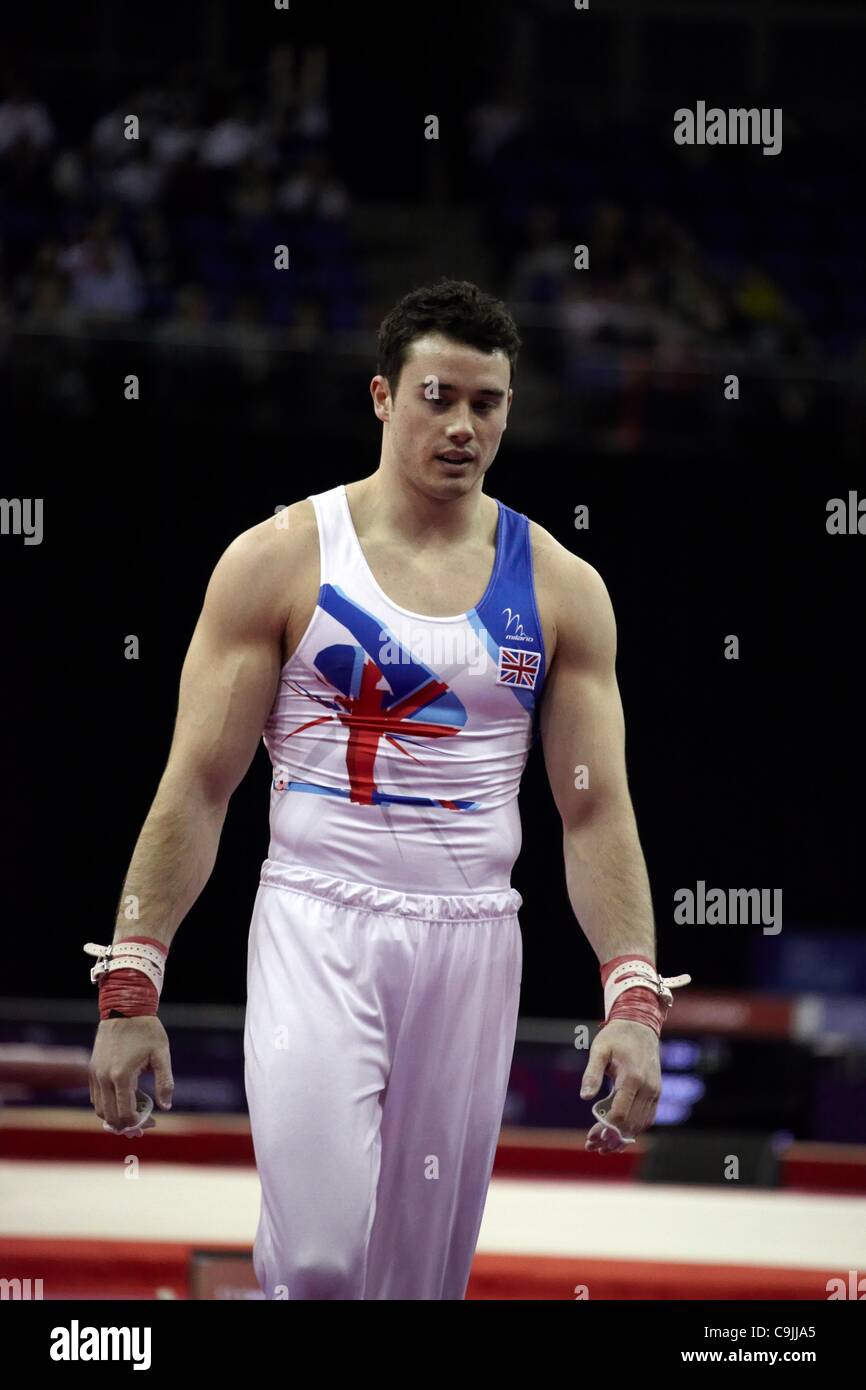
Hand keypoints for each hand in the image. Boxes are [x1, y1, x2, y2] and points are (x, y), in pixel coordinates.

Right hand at [89, 1015, 173, 1134]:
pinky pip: (95, 1097)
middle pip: (109, 1117)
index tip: (150, 1122)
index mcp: (122, 1076)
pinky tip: (123, 1099)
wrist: (125, 1008)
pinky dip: (107, 1104)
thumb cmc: (146, 1031)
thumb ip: (164, 1082)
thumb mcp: (161, 1055)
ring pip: (99, 1109)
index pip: (124, 1114)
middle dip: (125, 1125)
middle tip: (142, 1123)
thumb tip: (166, 1106)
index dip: (137, 1123)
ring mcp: (95, 1074)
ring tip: (133, 1111)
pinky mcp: (92, 1069)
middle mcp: (104, 1078)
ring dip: (114, 1116)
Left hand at [580, 1018, 660, 1153]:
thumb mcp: (599, 1050)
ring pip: (641, 1125)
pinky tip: (619, 1136)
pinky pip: (648, 1118)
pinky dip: (634, 1130)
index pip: (619, 1114)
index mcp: (632, 1078)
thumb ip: (592, 1073)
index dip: (604, 1129)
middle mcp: (647, 1088)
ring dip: (623, 1138)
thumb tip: (585, 1097)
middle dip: (611, 1139)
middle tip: (592, 1146)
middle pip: (630, 1124)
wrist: (640, 1026)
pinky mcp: (656, 1093)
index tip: (591, 1138)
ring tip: (603, 1147)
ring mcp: (655, 1091)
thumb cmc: (616, 1037)